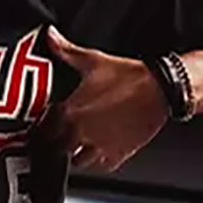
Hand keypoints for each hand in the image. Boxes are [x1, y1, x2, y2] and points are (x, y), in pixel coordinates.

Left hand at [41, 28, 167, 171]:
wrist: (161, 90)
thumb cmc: (130, 76)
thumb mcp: (93, 60)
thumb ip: (66, 50)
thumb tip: (49, 36)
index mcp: (70, 111)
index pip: (42, 129)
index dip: (42, 127)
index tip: (45, 124)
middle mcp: (81, 133)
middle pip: (56, 149)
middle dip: (57, 143)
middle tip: (60, 136)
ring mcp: (99, 147)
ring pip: (76, 162)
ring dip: (75, 154)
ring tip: (79, 144)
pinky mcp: (117, 155)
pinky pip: (99, 167)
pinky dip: (97, 161)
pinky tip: (98, 150)